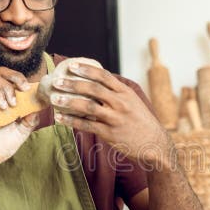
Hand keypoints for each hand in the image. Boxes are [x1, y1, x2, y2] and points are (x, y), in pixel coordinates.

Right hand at [0, 67, 39, 170]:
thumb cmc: (3, 145)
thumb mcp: (23, 131)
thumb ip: (31, 118)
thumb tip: (39, 104)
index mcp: (8, 100)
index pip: (13, 78)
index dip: (23, 78)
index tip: (32, 89)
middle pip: (2, 71)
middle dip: (16, 76)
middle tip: (24, 89)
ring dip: (7, 88)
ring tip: (12, 105)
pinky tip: (4, 108)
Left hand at [49, 59, 170, 167]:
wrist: (155, 143)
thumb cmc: (141, 122)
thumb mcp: (133, 102)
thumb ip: (116, 93)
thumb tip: (95, 83)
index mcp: (126, 92)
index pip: (104, 76)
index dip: (86, 69)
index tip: (71, 66)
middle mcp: (121, 103)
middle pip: (93, 89)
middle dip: (73, 83)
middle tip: (57, 81)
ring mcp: (115, 118)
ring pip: (88, 107)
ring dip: (69, 101)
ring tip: (55, 98)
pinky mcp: (110, 133)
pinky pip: (87, 125)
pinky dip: (72, 121)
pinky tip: (61, 118)